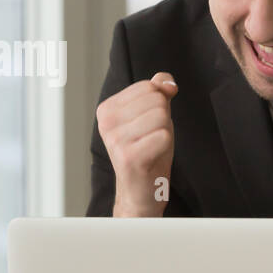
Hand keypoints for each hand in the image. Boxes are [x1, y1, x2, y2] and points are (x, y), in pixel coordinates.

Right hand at [96, 72, 178, 217]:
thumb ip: (158, 90)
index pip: (148, 86)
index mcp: (107, 109)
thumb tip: (166, 82)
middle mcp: (106, 123)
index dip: (159, 103)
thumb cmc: (147, 151)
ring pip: (161, 117)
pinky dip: (165, 146)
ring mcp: (115, 140)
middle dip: (163, 119)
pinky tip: (152, 156)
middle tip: (151, 138)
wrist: (141, 189)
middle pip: (156, 100)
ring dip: (164, 133)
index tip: (147, 123)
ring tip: (151, 147)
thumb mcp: (153, 114)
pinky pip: (163, 136)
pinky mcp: (128, 157)